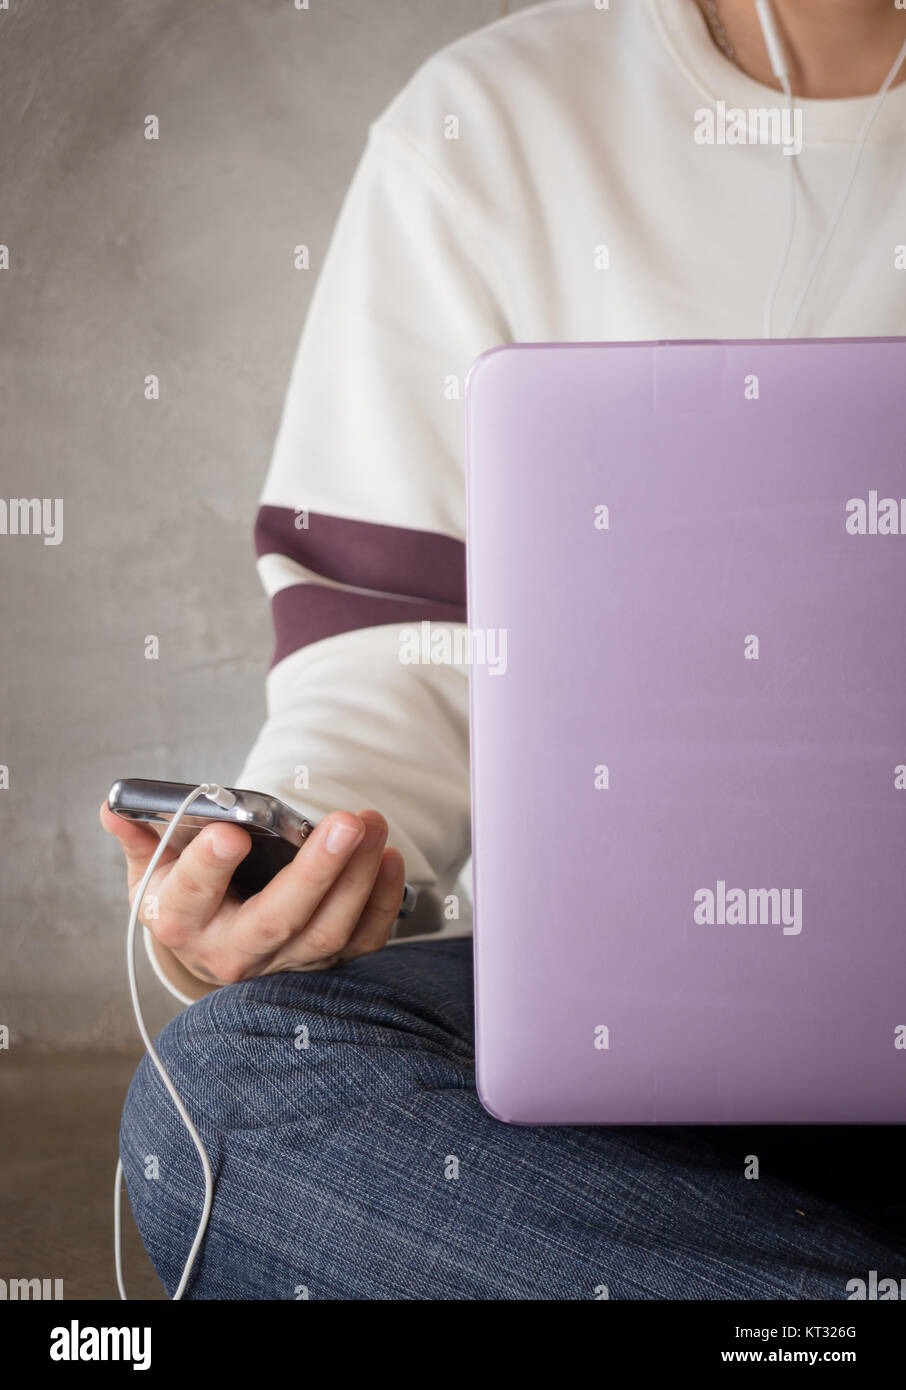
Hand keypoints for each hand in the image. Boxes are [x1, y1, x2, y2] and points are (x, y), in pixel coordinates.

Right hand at [100, 803, 404, 985]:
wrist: (215, 943)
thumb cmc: (188, 893)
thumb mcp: (155, 866)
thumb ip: (141, 834)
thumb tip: (115, 807)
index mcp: (182, 921)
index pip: (192, 896)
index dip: (210, 866)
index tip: (232, 832)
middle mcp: (233, 951)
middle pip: (278, 919)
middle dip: (317, 870)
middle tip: (344, 821)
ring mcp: (283, 963)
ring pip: (327, 932)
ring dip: (358, 877)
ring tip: (371, 824)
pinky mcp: (322, 963)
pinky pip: (361, 942)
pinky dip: (381, 902)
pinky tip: (389, 858)